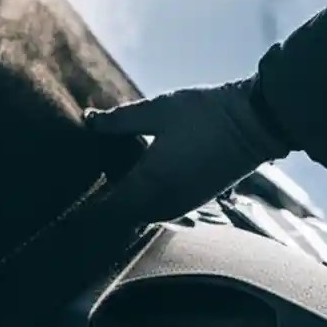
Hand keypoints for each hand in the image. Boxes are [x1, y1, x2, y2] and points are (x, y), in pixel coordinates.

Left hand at [83, 78, 290, 225]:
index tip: (69, 203)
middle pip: (122, 216)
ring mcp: (184, 204)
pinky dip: (145, 198)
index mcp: (150, 183)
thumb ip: (118, 121)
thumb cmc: (205, 113)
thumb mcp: (156, 110)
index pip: (107, 211)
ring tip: (112, 174)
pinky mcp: (197, 200)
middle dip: (104, 203)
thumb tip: (88, 121)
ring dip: (126, 200)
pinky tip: (140, 172)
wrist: (257, 122)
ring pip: (142, 213)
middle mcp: (165, 202)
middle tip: (88, 180)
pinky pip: (160, 208)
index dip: (86, 211)